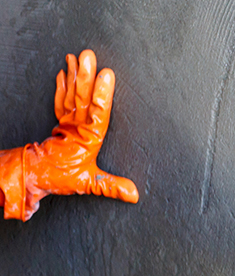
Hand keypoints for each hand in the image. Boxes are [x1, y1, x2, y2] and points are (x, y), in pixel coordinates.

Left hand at [0, 49, 137, 220]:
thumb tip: (134, 194)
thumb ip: (111, 187)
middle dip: (86, 76)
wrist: (32, 175)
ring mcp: (67, 122)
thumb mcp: (88, 184)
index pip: (98, 113)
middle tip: (89, 56)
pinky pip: (61, 100)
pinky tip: (64, 71)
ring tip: (77, 56)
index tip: (107, 75)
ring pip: (71, 95)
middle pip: (82, 98)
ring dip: (75, 75)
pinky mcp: (60, 122)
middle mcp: (77, 126)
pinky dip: (62, 85)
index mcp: (88, 139)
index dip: (102, 94)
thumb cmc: (60, 178)